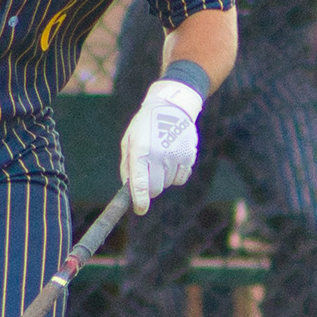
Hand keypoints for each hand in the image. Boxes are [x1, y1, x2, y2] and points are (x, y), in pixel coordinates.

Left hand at [119, 79, 201, 214]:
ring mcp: (176, 155)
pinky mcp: (188, 156)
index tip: (140, 209)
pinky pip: (180, 178)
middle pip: (155, 188)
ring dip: (162, 178)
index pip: (140, 182)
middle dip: (149, 188)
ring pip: (167, 184)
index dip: (140, 200)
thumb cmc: (144, 126)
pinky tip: (172, 159)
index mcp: (141, 150)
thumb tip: (129, 189)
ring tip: (160, 159)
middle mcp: (159, 154)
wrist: (171, 107)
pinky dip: (175, 175)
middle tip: (148, 177)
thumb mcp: (129, 140)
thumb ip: (127, 165)